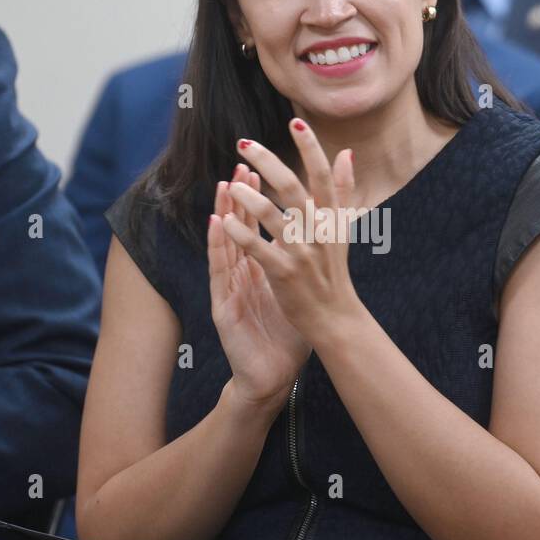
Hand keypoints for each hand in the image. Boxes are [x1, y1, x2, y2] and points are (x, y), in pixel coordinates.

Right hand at [208, 163, 310, 406]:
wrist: (272, 376)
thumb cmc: (287, 333)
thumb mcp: (301, 290)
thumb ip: (308, 259)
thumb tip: (324, 233)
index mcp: (263, 267)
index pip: (259, 226)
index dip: (260, 196)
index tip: (264, 166)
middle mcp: (244, 273)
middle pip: (240, 227)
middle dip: (242, 194)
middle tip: (243, 163)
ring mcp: (232, 288)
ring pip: (227, 243)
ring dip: (226, 212)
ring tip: (225, 184)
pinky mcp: (225, 306)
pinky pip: (220, 272)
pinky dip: (217, 246)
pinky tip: (216, 224)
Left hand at [221, 118, 364, 345]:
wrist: (336, 318)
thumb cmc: (334, 271)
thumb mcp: (342, 229)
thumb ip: (344, 190)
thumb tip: (347, 152)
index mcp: (332, 218)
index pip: (323, 176)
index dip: (311, 148)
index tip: (295, 123)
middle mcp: (319, 232)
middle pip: (293, 188)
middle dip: (268, 162)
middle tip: (243, 143)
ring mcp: (302, 253)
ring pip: (274, 216)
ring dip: (250, 196)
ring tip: (232, 183)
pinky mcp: (285, 274)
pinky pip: (260, 249)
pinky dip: (243, 233)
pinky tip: (227, 220)